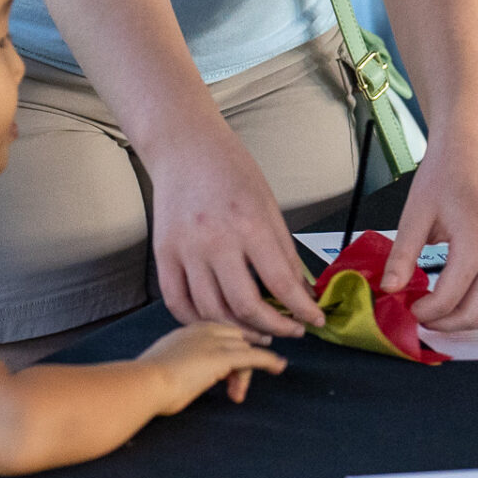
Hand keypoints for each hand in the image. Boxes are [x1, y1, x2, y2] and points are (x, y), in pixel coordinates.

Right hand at [135, 321, 285, 413]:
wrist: (145, 383)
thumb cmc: (147, 382)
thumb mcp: (166, 364)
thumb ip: (180, 360)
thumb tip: (186, 372)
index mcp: (187, 328)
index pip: (220, 330)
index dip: (228, 348)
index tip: (228, 368)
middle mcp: (203, 328)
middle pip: (235, 337)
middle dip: (239, 359)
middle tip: (233, 387)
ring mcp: (215, 340)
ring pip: (244, 348)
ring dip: (247, 370)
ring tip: (237, 393)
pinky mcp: (225, 355)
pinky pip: (255, 356)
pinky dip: (269, 361)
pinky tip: (279, 367)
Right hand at [146, 120, 327, 337]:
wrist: (183, 146)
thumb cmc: (230, 169)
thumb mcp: (268, 203)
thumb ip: (283, 250)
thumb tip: (299, 291)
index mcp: (248, 223)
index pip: (280, 282)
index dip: (302, 309)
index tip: (314, 319)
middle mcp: (214, 240)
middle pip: (245, 306)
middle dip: (275, 327)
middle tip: (290, 330)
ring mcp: (184, 250)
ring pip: (210, 311)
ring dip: (239, 330)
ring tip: (259, 331)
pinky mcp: (162, 255)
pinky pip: (177, 303)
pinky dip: (198, 321)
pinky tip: (219, 322)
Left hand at [383, 138, 477, 329]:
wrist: (472, 153)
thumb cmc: (443, 177)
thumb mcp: (415, 214)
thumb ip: (402, 256)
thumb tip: (388, 290)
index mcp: (476, 244)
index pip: (448, 299)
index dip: (423, 311)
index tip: (406, 307)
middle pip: (474, 314)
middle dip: (443, 323)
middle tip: (421, 314)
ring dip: (473, 323)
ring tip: (446, 314)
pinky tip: (470, 301)